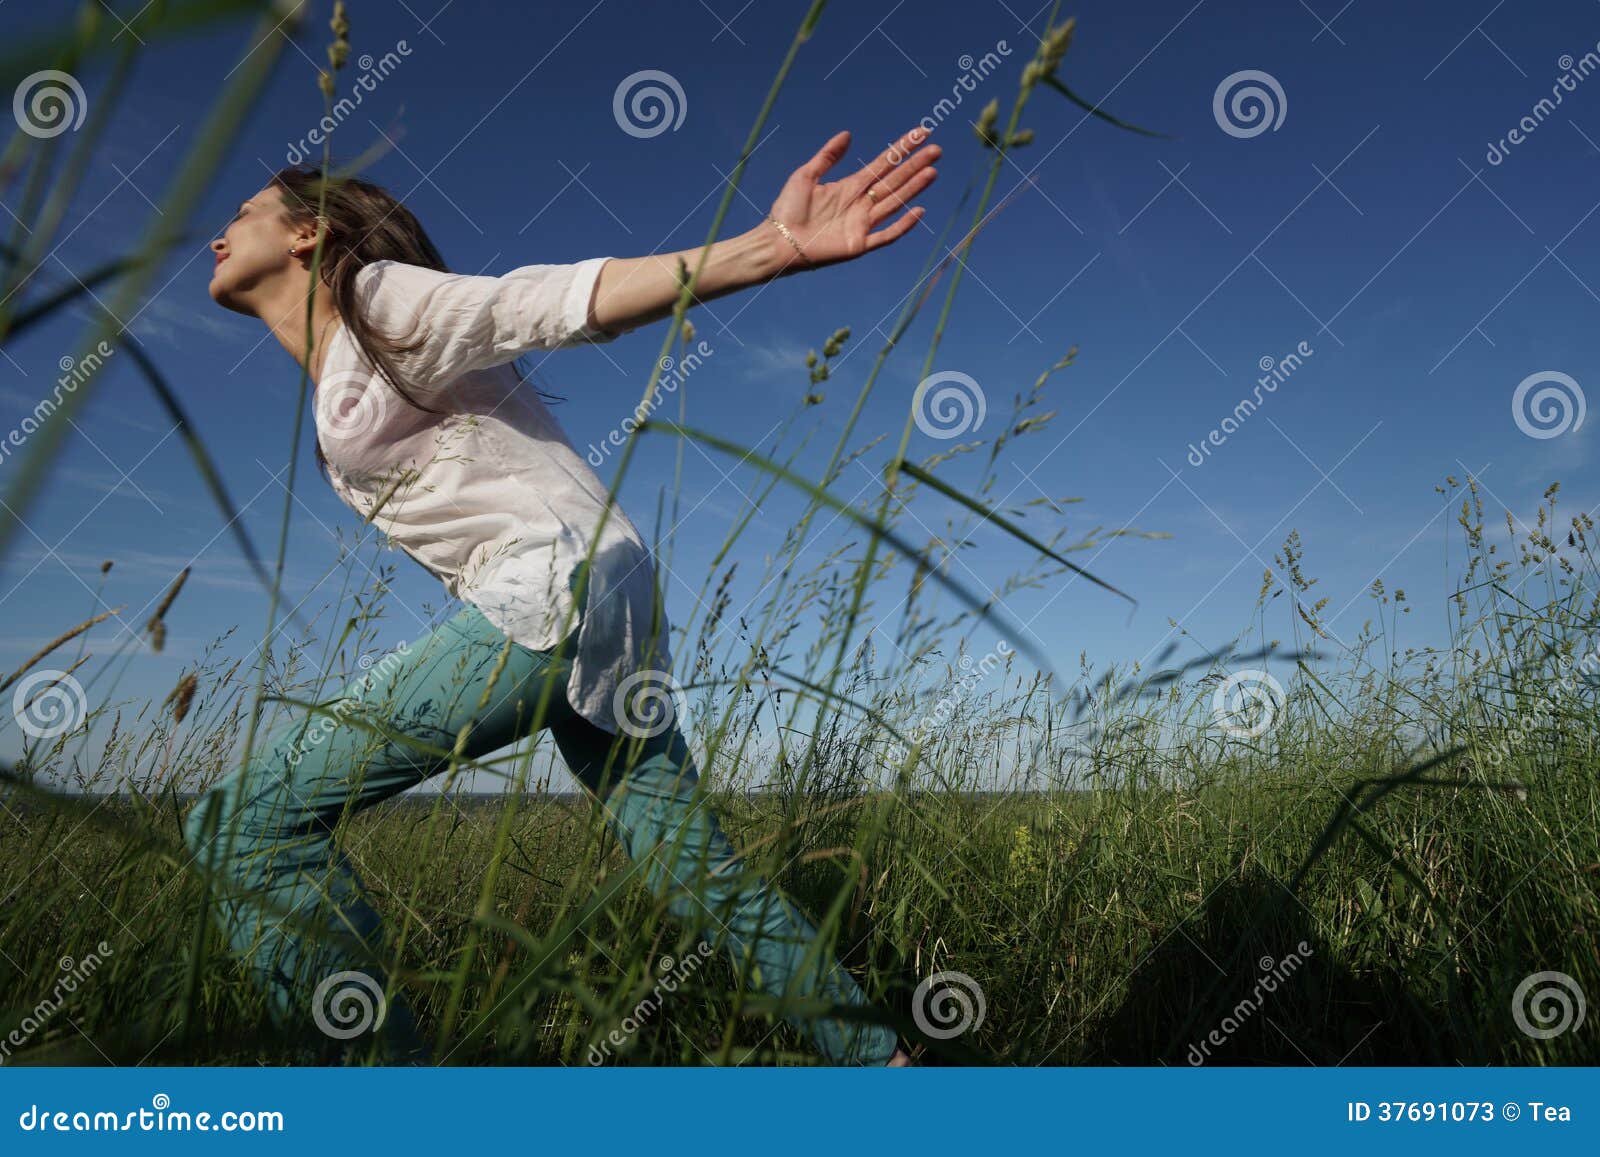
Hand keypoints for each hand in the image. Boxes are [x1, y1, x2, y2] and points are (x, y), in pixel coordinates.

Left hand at [764, 125, 940, 273]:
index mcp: (850, 187)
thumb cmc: (787, 210)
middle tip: (936, 150)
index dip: (901, 149)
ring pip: (894, 203)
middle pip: (894, 181)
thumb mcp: (806, 175)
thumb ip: (828, 156)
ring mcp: (862, 225)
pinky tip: (918, 210)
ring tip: (932, 171)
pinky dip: (902, 225)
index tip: (920, 134)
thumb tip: (847, 134)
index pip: (883, 164)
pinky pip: (886, 235)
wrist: (777, 242)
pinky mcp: (859, 245)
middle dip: (915, 165)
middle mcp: (860, 204)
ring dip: (913, 188)